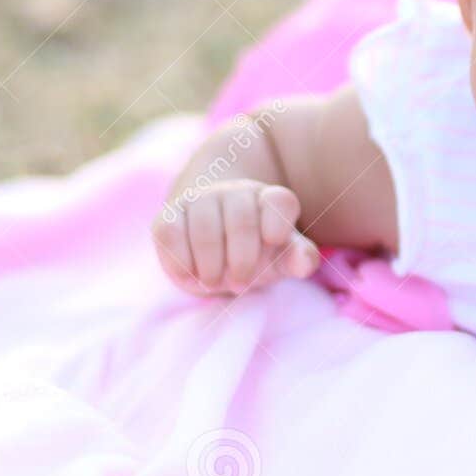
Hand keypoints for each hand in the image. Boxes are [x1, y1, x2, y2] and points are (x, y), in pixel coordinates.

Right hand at [151, 181, 320, 296]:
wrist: (214, 241)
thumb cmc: (257, 252)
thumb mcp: (281, 258)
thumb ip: (298, 258)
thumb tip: (305, 263)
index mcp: (271, 200)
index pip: (279, 202)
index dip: (277, 221)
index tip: (273, 241)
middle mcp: (238, 192)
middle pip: (242, 220)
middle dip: (243, 260)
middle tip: (242, 283)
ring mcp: (202, 199)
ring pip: (205, 228)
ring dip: (211, 265)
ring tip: (215, 282)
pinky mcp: (169, 214)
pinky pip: (170, 233)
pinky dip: (181, 261)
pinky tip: (191, 274)